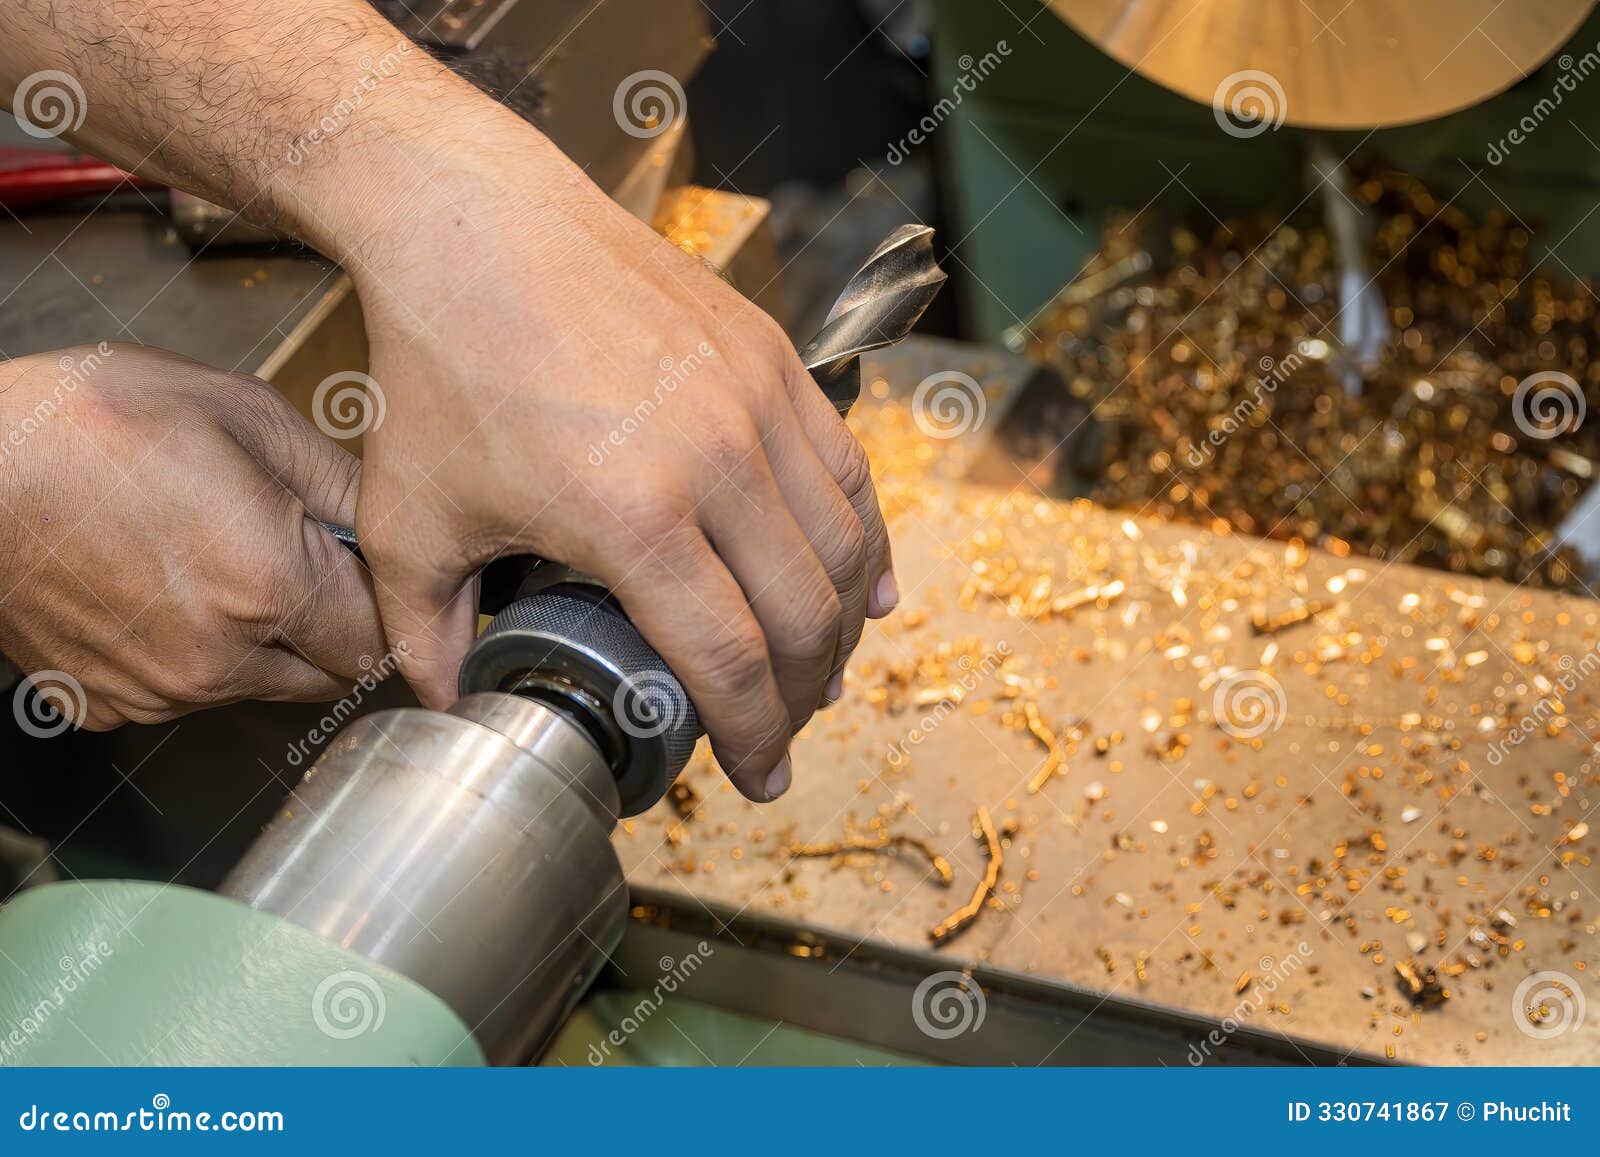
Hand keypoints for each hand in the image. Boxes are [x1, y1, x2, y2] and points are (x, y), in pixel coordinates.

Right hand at [0, 345, 384, 729]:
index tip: (364, 569)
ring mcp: (160, 692)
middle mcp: (220, 658)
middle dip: (333, 625)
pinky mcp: (110, 706)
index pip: (381, 638)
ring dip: (265, 642)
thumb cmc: (91, 422)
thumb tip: (396, 521)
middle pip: (330, 674)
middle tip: (295, 559)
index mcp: (270, 587)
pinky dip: (196, 656)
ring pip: (262, 687)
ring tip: (215, 561)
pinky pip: (188, 696)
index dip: (383, 600)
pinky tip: (163, 592)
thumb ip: (340, 483)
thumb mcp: (245, 414)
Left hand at [349, 130, 896, 800]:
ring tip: (820, 670)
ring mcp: (757, 402)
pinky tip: (865, 584)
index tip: (760, 777)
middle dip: (801, 698)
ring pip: (843, 548)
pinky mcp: (772, 358)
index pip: (729, 661)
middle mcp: (717, 461)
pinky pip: (847, 470)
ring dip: (841, 627)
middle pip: (802, 618)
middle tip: (783, 731)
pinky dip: (866, 540)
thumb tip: (446, 700)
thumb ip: (424, 631)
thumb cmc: (441, 364)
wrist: (476, 220)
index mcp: (632, 518)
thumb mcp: (410, 518)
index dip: (755, 736)